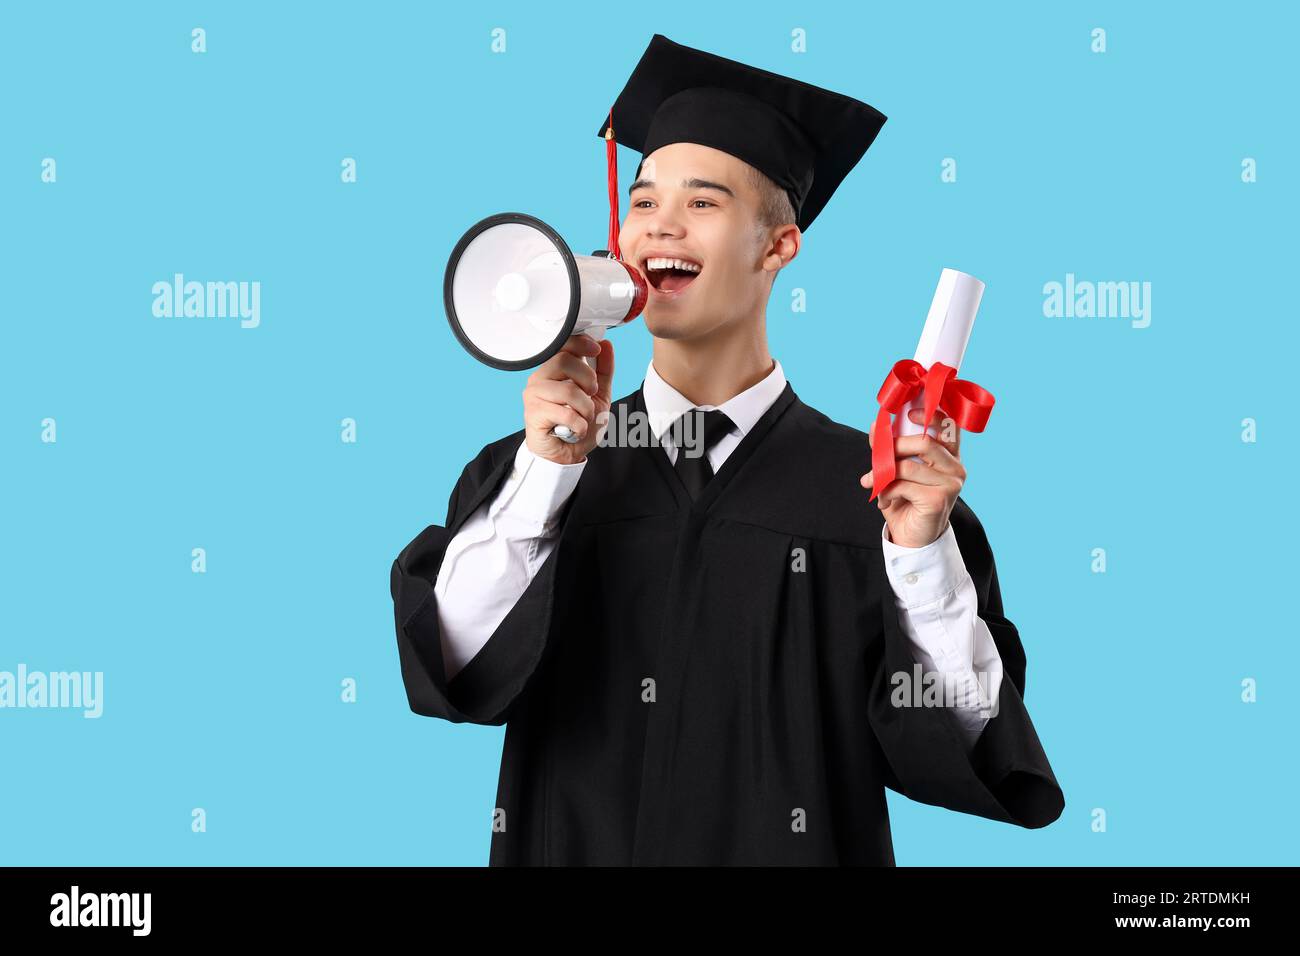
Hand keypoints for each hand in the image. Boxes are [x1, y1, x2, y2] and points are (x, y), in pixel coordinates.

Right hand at [523, 333, 614, 464]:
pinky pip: (565, 414)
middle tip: (591, 395)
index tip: (595, 349)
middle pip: (564, 361)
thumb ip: (603, 370)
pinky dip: (579, 425)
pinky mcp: (534, 414)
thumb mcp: (598, 395)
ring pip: (567, 390)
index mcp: (552, 370)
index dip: (580, 343)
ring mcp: (534, 395)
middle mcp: (539, 379)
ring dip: (585, 408)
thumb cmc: (577, 424)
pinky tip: (576, 430)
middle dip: (588, 380)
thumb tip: (606, 345)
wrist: (566, 454)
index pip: (562, 344)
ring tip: (584, 418)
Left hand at [860, 407, 965, 547]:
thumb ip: (889, 447)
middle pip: (925, 442)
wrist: (912, 537)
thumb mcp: (895, 470)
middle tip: (877, 457)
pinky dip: (886, 491)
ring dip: (883, 474)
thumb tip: (876, 424)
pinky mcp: (939, 499)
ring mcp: (951, 484)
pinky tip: (883, 501)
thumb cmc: (906, 500)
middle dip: (895, 446)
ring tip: (873, 483)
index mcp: (949, 455)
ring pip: (909, 466)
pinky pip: (903, 485)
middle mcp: (955, 467)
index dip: (931, 415)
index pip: (949, 427)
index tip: (909, 413)